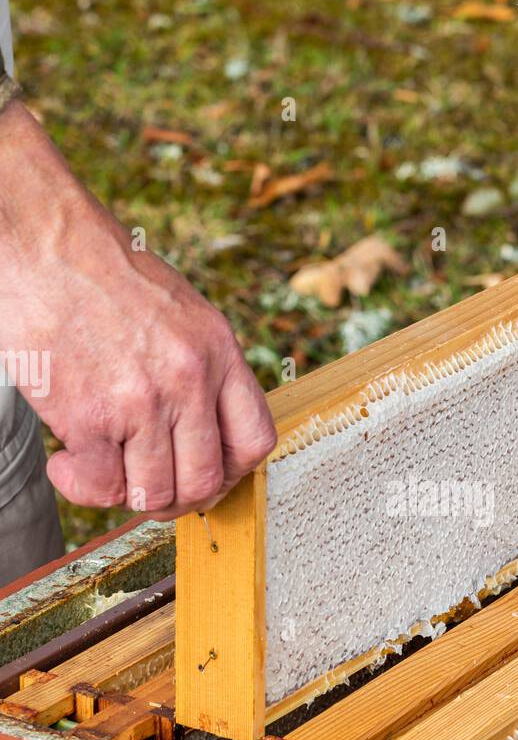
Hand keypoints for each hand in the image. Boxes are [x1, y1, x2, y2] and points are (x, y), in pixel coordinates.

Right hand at [0, 101, 276, 518]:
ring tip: (101, 466)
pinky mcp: (90, 417)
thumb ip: (198, 366)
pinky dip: (82, 486)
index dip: (232, 472)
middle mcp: (189, 378)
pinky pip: (102, 486)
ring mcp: (142, 401)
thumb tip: (201, 429)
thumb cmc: (99, 271)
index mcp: (218, 350)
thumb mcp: (178, 311)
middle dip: (177, 498)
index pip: (255, 439)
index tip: (205, 475)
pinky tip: (66, 461)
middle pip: (207, 481)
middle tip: (146, 485)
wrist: (40, 241)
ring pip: (155, 493)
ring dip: (125, 493)